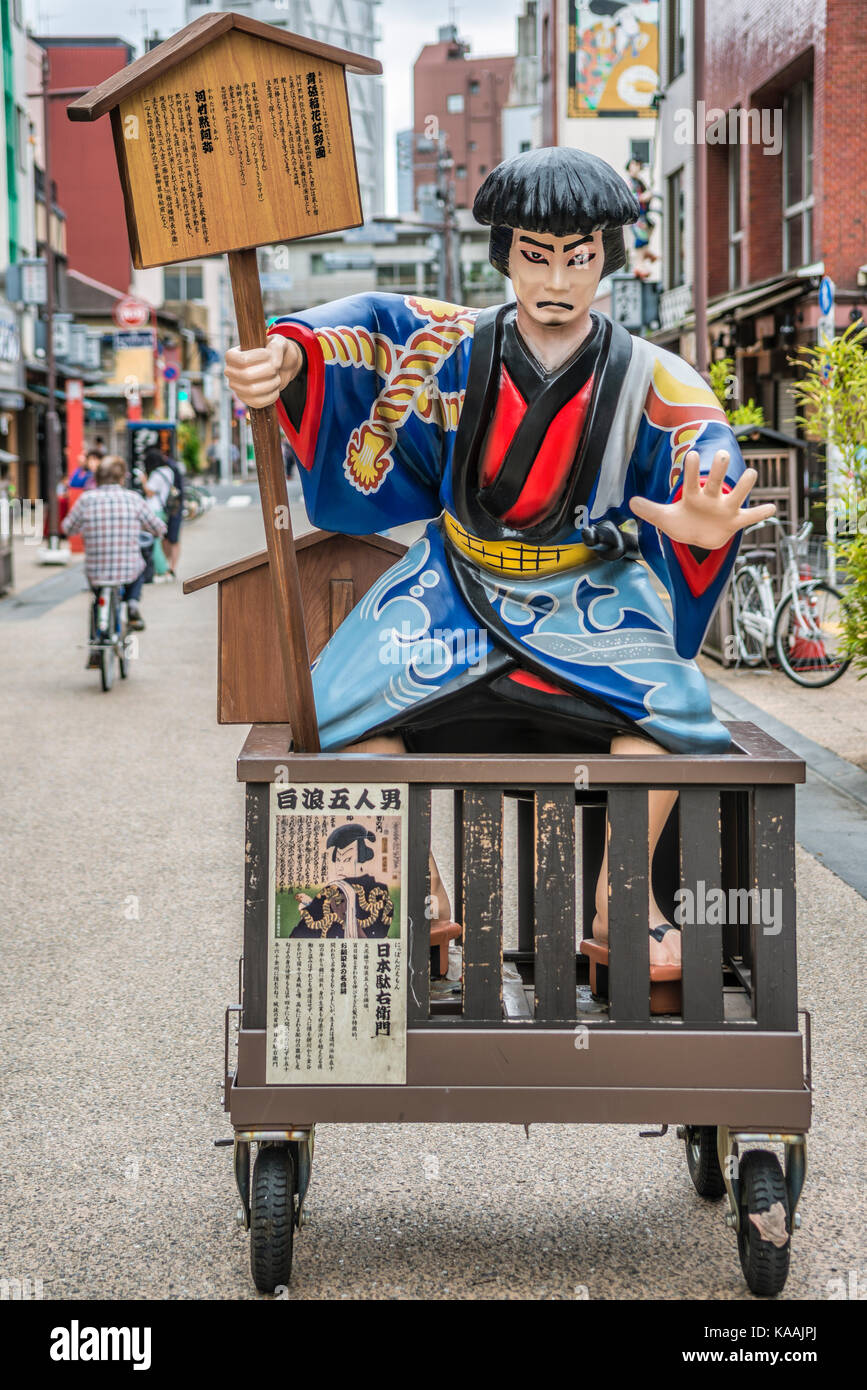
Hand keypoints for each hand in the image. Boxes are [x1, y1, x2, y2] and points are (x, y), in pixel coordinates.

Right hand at [223, 334, 301, 408]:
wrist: (281, 368)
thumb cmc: (275, 352)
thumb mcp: (278, 342)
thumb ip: (276, 347)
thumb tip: (273, 362)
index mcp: (232, 356)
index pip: (242, 360)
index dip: (258, 357)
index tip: (269, 354)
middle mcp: (230, 372)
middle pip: (247, 375)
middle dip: (267, 371)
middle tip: (276, 368)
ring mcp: (237, 388)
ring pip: (252, 390)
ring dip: (271, 384)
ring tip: (277, 378)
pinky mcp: (247, 400)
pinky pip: (258, 403)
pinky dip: (271, 396)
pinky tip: (276, 389)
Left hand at [629, 449, 775, 549]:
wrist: (698, 537)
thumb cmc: (683, 523)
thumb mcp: (664, 519)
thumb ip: (649, 510)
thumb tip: (630, 502)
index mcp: (693, 496)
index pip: (692, 481)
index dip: (692, 470)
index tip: (692, 455)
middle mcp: (711, 499)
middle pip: (717, 482)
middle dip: (720, 470)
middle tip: (723, 454)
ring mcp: (724, 509)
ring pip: (737, 495)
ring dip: (744, 486)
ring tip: (751, 473)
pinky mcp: (735, 521)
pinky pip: (750, 517)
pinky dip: (761, 513)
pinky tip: (773, 508)